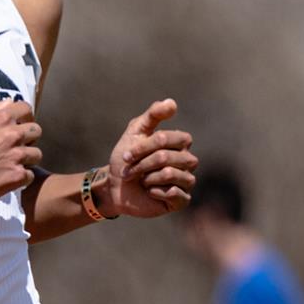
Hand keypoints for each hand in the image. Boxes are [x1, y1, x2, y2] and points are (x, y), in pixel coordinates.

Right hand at [0, 100, 41, 204]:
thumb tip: (9, 101)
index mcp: (1, 119)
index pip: (27, 109)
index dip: (25, 118)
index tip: (20, 126)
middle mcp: (12, 135)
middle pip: (36, 132)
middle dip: (29, 139)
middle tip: (16, 147)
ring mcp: (17, 155)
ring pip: (37, 154)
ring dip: (27, 159)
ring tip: (12, 164)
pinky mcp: (18, 175)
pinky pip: (31, 174)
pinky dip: (22, 178)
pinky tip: (9, 177)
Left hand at [101, 99, 196, 217]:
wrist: (115, 187)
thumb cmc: (126, 159)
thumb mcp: (135, 133)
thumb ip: (153, 115)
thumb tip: (172, 103)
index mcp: (180, 143)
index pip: (171, 139)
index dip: (146, 147)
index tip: (126, 155)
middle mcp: (188, 161)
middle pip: (168, 157)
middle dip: (143, 163)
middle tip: (130, 170)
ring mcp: (186, 181)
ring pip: (172, 174)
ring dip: (148, 177)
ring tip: (142, 181)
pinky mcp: (181, 201)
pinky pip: (175, 193)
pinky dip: (155, 192)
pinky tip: (149, 192)